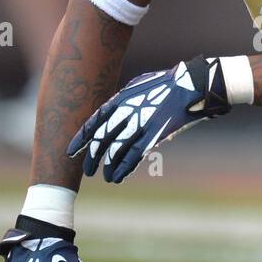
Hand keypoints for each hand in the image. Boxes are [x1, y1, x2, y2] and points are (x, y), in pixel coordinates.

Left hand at [66, 56, 230, 182]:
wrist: (189, 86)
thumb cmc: (165, 85)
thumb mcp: (137, 86)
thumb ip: (122, 100)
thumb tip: (111, 113)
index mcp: (120, 99)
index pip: (93, 122)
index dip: (80, 139)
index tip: (71, 152)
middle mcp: (126, 113)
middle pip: (101, 140)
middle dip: (92, 157)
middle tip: (88, 170)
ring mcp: (140, 125)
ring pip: (116, 151)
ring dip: (108, 167)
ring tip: (105, 176)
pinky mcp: (154, 136)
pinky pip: (134, 157)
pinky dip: (124, 169)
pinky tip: (118, 177)